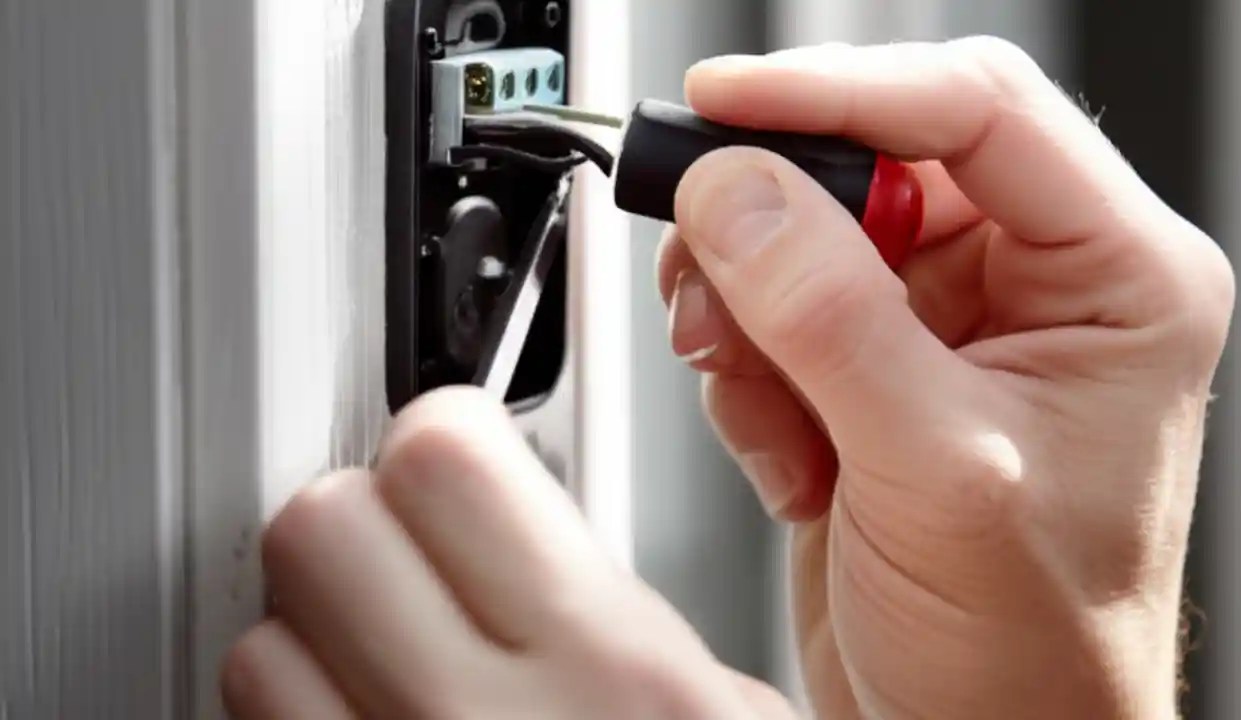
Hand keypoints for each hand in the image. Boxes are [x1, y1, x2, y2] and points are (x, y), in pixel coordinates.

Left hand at [220, 387, 795, 718]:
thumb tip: (507, 502)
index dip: (444, 437)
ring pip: (256, 652)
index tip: (457, 459)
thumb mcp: (726, 712)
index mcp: (612, 676)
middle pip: (316, 529)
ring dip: (311, 644)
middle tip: (409, 554)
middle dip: (361, 523)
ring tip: (387, 669)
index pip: (441, 457)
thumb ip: (611, 604)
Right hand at [660, 38, 1233, 718]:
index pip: (973, 111)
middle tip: (707, 267)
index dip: (840, 89)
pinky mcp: (869, 376)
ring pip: (802, 238)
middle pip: (870, 165)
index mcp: (1114, 279)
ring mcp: (942, 331)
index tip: (725, 104)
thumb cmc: (1030, 647)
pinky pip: (772, 314)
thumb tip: (737, 195)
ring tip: (760, 399)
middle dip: (772, 221)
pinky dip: (747, 376)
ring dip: (748, 311)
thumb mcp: (936, 471)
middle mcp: (1033, 288)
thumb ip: (831, 318)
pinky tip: (787, 452)